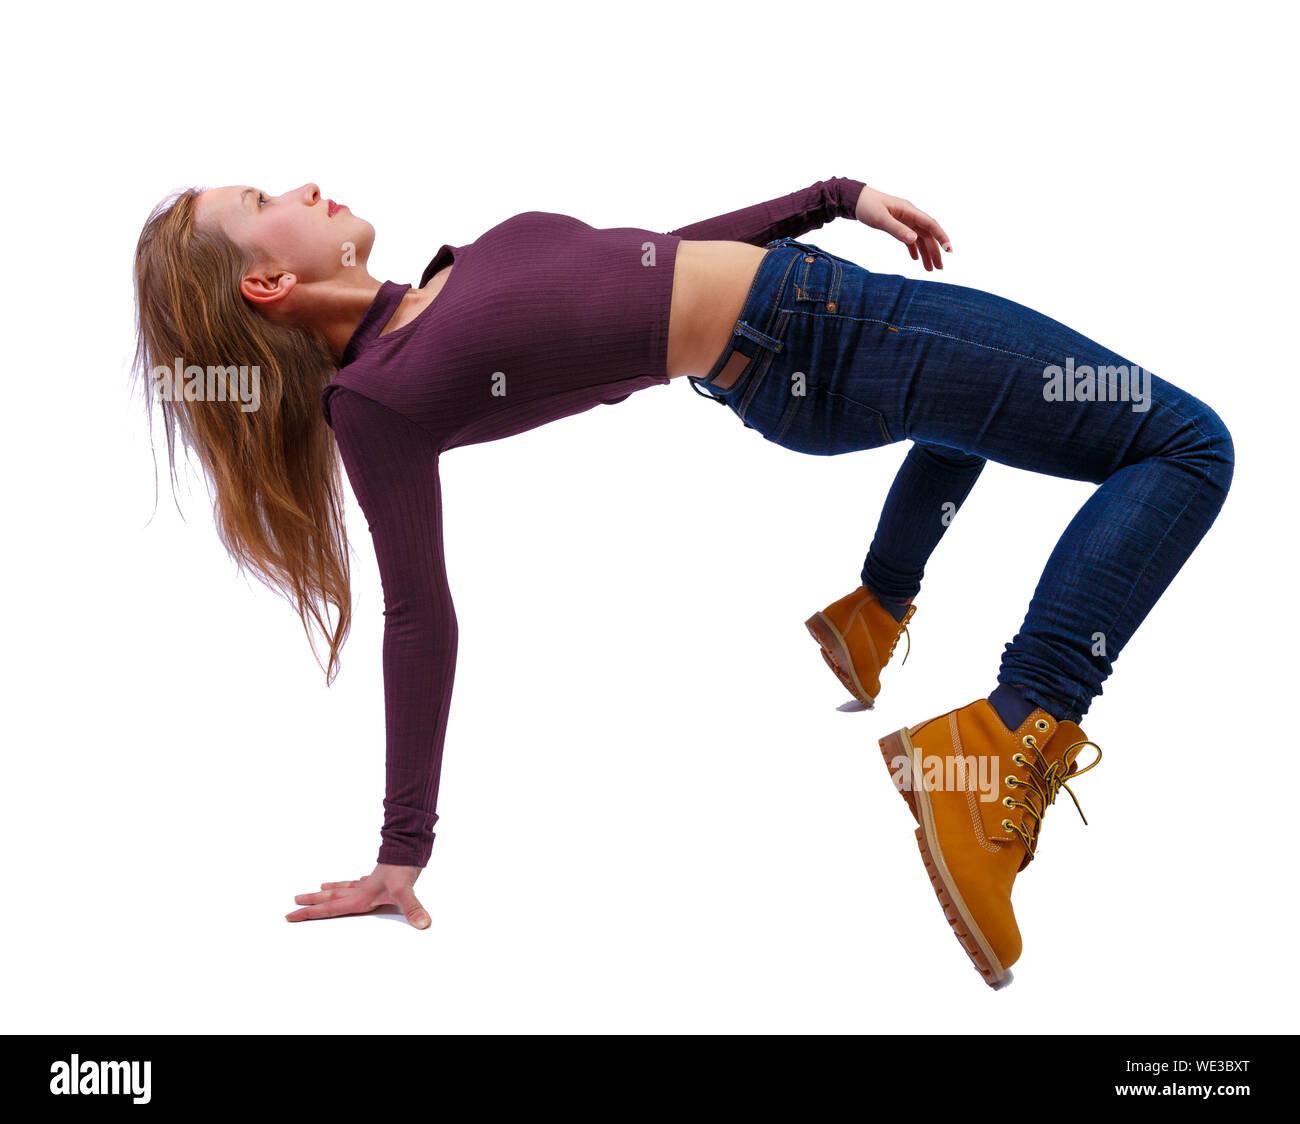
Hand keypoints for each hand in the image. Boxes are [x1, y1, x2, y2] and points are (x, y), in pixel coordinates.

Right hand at [285, 863, 430, 927]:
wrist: (411, 846)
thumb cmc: (405, 868)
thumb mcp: (406, 891)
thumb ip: (412, 908)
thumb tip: (423, 924)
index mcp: (361, 897)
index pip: (330, 909)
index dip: (310, 914)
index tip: (290, 916)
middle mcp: (361, 890)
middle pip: (331, 898)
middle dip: (312, 903)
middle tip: (293, 905)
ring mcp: (370, 882)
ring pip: (344, 888)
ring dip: (330, 891)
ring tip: (319, 888)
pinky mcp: (380, 877)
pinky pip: (360, 882)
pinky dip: (353, 883)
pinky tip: (357, 882)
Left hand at [853, 185, 951, 271]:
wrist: (855, 199)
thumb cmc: (867, 206)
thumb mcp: (880, 219)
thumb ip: (897, 229)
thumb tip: (914, 239)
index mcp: (909, 210)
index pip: (930, 224)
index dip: (941, 237)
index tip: (949, 250)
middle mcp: (910, 214)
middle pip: (927, 234)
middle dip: (935, 251)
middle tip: (939, 268)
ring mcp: (904, 219)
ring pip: (920, 238)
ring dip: (926, 253)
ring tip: (930, 269)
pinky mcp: (897, 224)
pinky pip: (909, 238)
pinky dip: (914, 249)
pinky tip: (916, 259)